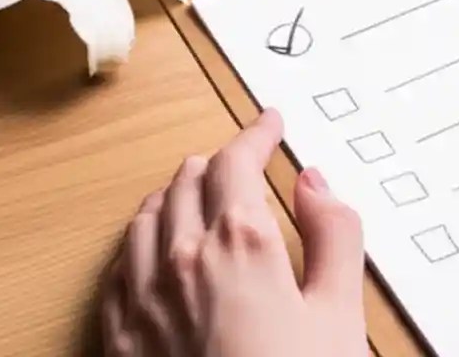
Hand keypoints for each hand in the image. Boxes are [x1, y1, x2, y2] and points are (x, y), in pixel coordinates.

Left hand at [100, 109, 367, 356]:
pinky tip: (151, 244)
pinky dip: (140, 235)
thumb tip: (319, 185)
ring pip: (147, 215)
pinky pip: (119, 261)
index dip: (257, 133)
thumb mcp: (340, 312)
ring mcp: (142, 296)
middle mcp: (182, 259)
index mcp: (240, 243)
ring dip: (174, 191)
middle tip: (241, 156)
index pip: (238, 161)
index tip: (269, 124)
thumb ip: (335, 234)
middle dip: (219, 159)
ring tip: (195, 188)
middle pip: (188, 180)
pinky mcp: (118, 333)